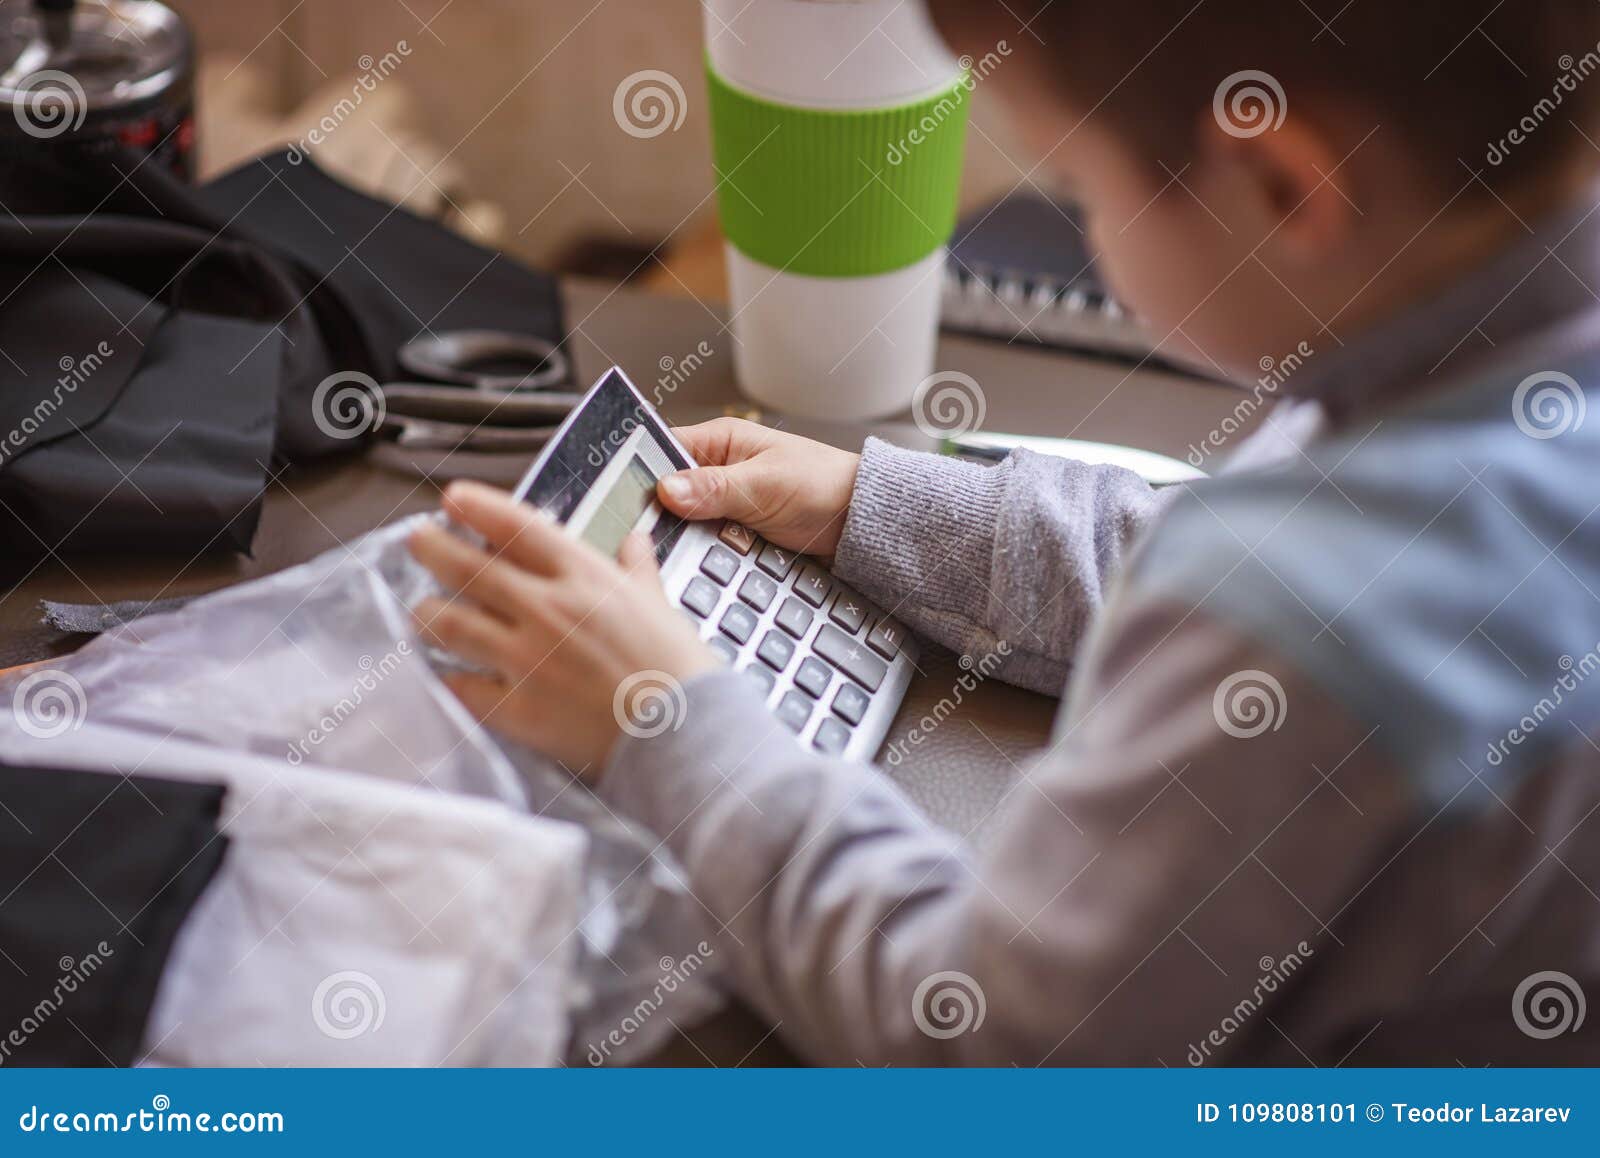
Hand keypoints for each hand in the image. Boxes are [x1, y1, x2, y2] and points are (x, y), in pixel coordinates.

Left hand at [407, 481, 718, 774]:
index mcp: (584, 576)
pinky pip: (461, 684)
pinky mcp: (515, 706)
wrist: (684, 733)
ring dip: (428, 611)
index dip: (477, 508)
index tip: (453, 498)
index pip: (517, 527)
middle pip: (470, 568)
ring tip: (422, 608)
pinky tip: (440, 671)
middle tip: (417, 541)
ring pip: (451, 622)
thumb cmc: (679, 669)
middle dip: (433, 549)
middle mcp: (546, 608)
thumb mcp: (661, 604)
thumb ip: (638, 569)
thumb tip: (634, 542)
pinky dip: (446, 675)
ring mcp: (525, 657)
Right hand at [657, 418, 859, 558]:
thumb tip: (666, 489)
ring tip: (686, 557)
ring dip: (688, 543)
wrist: (863, 523)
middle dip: (665, 519)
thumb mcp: (766, 484)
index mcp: (719, 443)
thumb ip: (715, 487)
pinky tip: (706, 568)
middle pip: (669, 497)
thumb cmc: (825, 485)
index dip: (643, 477)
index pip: (661, 452)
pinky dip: (708, 558)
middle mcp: (717, 473)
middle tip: (656, 540)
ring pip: (685, 528)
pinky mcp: (736, 537)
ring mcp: (725, 507)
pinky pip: (708, 549)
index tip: (627, 505)